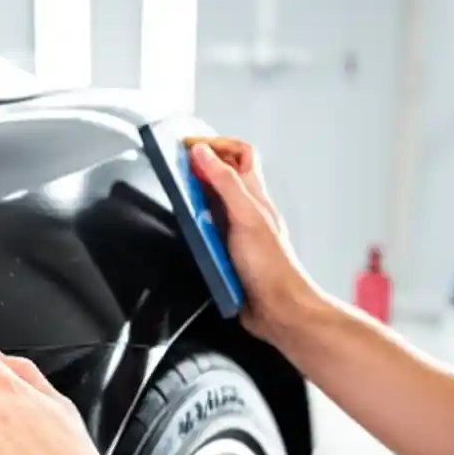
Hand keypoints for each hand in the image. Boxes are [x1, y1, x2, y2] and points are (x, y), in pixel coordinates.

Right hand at [184, 137, 322, 343]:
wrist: (277, 310)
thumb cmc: (272, 267)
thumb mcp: (246, 217)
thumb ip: (225, 183)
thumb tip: (202, 153)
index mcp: (254, 195)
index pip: (239, 153)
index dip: (217, 144)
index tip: (190, 147)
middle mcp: (244, 210)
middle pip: (219, 176)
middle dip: (197, 170)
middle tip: (176, 170)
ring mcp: (233, 231)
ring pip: (208, 205)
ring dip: (192, 203)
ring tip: (180, 202)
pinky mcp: (223, 253)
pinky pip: (203, 234)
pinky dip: (193, 232)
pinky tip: (188, 236)